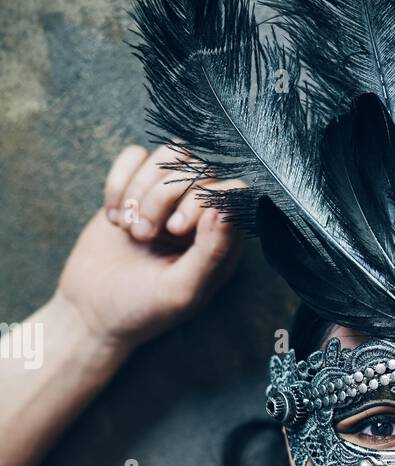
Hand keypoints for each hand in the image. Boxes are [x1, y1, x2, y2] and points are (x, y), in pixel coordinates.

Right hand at [55, 144, 245, 352]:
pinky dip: (118, 182)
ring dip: (140, 188)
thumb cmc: (143, 309)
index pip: (230, 191)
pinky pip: (134, 155)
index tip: (176, 230)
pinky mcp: (135, 188)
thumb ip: (212, 252)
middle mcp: (200, 215)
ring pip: (168, 154)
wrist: (92, 311)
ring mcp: (168, 198)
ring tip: (129, 228)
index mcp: (221, 241)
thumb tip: (229, 208)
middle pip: (197, 168)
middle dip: (162, 198)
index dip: (202, 200)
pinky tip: (114, 217)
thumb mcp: (181, 290)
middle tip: (144, 236)